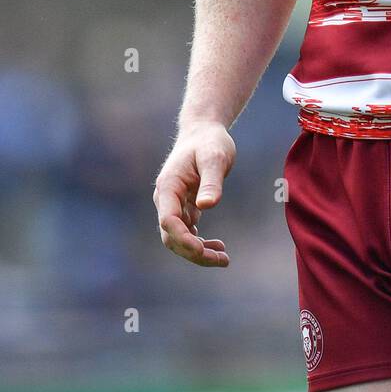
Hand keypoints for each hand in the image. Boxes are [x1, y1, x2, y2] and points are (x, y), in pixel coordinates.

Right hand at [153, 121, 235, 266]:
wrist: (204, 132)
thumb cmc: (210, 142)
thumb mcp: (215, 158)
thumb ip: (211, 181)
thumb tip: (206, 206)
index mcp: (168, 186)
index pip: (168, 220)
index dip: (183, 238)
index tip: (203, 250)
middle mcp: (166, 198)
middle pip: (171, 236)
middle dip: (193, 252)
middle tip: (222, 260)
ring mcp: (173, 204)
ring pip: (178, 238)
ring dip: (197, 251)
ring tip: (224, 258)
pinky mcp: (183, 206)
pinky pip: (187, 231)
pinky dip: (200, 243)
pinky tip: (218, 247)